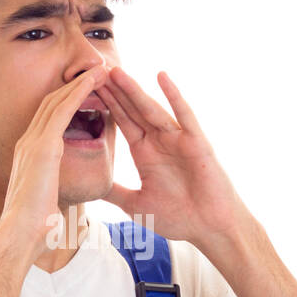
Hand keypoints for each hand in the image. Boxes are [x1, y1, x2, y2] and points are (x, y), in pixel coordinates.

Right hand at [0, 63, 111, 262]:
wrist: (18, 235)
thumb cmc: (33, 228)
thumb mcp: (44, 202)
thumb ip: (50, 191)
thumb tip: (56, 200)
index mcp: (28, 155)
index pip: (49, 119)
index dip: (67, 102)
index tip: (86, 92)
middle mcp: (27, 142)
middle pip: (52, 103)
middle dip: (74, 85)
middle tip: (95, 70)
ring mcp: (33, 142)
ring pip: (58, 100)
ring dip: (81, 83)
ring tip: (101, 69)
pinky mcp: (42, 146)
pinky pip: (64, 110)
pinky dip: (80, 92)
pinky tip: (95, 81)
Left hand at [99, 66, 247, 249]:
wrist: (209, 228)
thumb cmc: (179, 218)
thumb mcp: (136, 204)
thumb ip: (115, 192)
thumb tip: (91, 187)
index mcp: (145, 153)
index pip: (121, 122)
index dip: (105, 104)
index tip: (86, 87)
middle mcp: (160, 141)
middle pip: (133, 110)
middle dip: (114, 91)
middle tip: (94, 68)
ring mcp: (178, 139)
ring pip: (151, 109)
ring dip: (134, 90)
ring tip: (115, 71)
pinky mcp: (196, 142)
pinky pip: (183, 115)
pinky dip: (174, 96)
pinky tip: (161, 76)